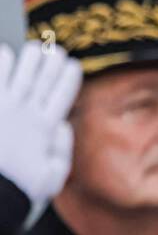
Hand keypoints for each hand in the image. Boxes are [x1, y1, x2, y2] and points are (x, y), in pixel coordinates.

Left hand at [0, 41, 81, 204]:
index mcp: (44, 129)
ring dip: (28, 59)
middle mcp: (25, 115)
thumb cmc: (20, 188)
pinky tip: (4, 53)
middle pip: (41, 81)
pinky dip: (0, 66)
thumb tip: (64, 125)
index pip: (62, 96)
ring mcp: (4, 110)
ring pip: (20, 77)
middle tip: (54, 48)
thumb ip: (63, 149)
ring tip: (33, 46)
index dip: (68, 78)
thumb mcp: (54, 177)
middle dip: (50, 63)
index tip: (72, 64)